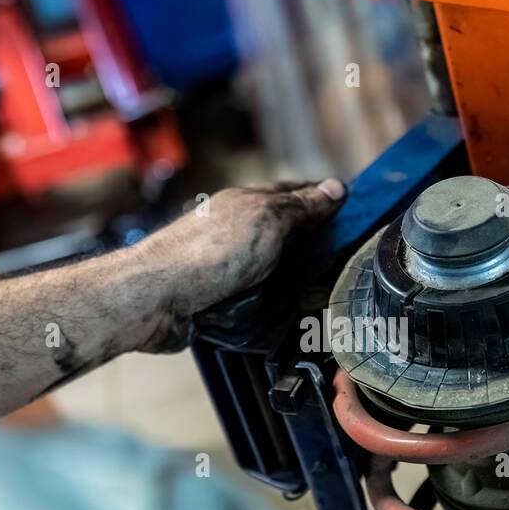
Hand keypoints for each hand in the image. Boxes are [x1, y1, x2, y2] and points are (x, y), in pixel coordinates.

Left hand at [137, 180, 346, 324]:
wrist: (157, 298)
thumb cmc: (207, 253)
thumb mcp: (267, 221)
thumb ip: (301, 207)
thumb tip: (334, 188)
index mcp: (246, 205)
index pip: (293, 196)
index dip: (321, 203)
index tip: (351, 214)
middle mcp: (234, 234)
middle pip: (284, 239)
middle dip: (311, 251)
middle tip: (345, 264)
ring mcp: (224, 269)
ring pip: (271, 276)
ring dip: (291, 287)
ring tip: (320, 298)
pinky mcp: (216, 302)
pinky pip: (254, 307)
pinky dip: (270, 313)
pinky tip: (286, 321)